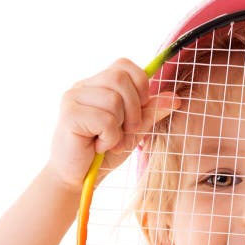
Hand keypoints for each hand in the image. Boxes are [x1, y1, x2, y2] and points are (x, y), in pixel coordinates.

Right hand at [46, 58, 179, 192]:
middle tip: (126, 131)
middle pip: (120, 78)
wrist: (79, 179)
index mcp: (98, 84)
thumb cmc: (104, 154)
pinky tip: (99, 147)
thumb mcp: (134, 131)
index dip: (140, 84)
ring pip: (114, 100)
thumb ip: (151, 112)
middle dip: (133, 108)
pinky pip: (105, 119)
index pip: (125, 65)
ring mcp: (73, 98)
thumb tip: (175, 97)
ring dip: (119, 128)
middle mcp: (83, 86)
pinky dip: (110, 138)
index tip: (140, 110)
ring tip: (108, 141)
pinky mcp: (69, 114)